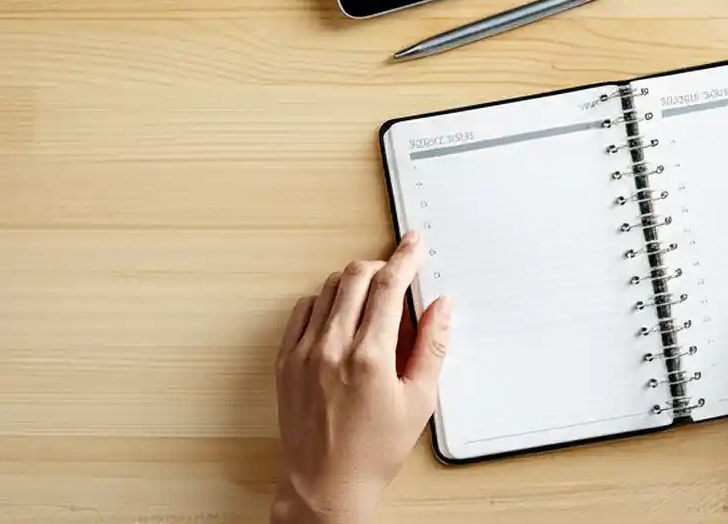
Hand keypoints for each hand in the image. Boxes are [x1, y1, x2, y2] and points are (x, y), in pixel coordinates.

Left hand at [271, 232, 451, 523]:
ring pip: (328, 288)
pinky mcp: (285, 361)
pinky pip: (303, 310)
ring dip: (353, 281)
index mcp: (369, 357)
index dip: (405, 257)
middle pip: (355, 276)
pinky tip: (341, 317)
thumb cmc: (374, 450)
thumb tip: (441, 307)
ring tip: (372, 302)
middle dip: (381, 265)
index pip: (388, 286)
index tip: (414, 243)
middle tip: (397, 274)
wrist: (326, 484)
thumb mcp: (419, 400)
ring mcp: (303, 353)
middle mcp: (331, 348)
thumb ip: (432, 346)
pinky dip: (325, 301)